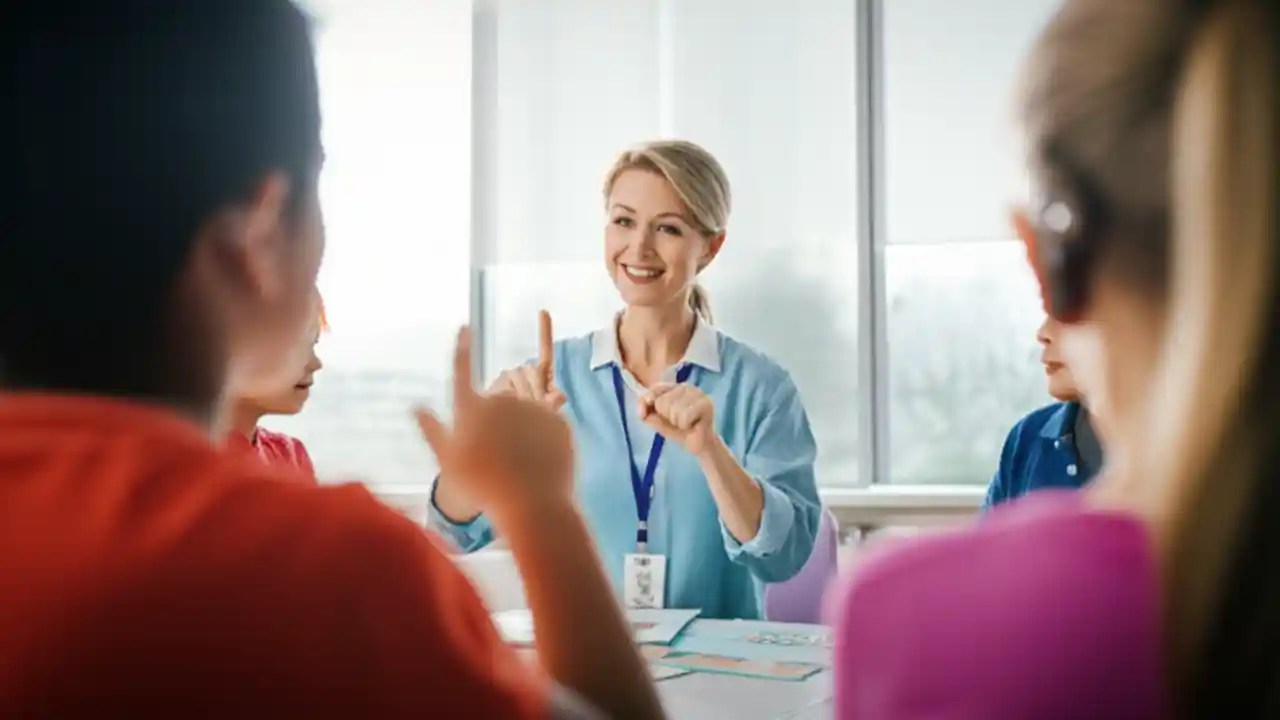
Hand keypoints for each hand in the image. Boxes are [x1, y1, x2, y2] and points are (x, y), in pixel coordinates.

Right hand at [416, 327, 574, 522]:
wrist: (532, 505)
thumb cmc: (483, 487)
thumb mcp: (449, 461)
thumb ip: (432, 430)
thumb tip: (416, 408)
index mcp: (471, 409)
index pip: (463, 370)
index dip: (463, 348)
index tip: (466, 326)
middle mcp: (501, 401)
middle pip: (499, 397)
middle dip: (499, 415)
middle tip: (498, 451)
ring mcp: (532, 407)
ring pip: (526, 407)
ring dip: (523, 423)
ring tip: (519, 457)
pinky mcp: (557, 418)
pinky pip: (548, 419)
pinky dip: (543, 434)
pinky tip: (538, 459)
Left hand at [639, 383, 718, 456]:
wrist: (698, 445)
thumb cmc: (677, 430)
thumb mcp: (655, 419)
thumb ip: (645, 410)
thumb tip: (642, 411)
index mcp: (674, 387)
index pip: (655, 389)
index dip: (647, 403)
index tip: (646, 414)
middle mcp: (687, 386)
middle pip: (662, 401)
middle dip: (667, 417)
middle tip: (677, 422)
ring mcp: (698, 394)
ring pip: (674, 409)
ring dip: (677, 422)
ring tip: (685, 424)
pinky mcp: (706, 404)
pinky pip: (685, 416)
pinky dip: (685, 425)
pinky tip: (692, 425)